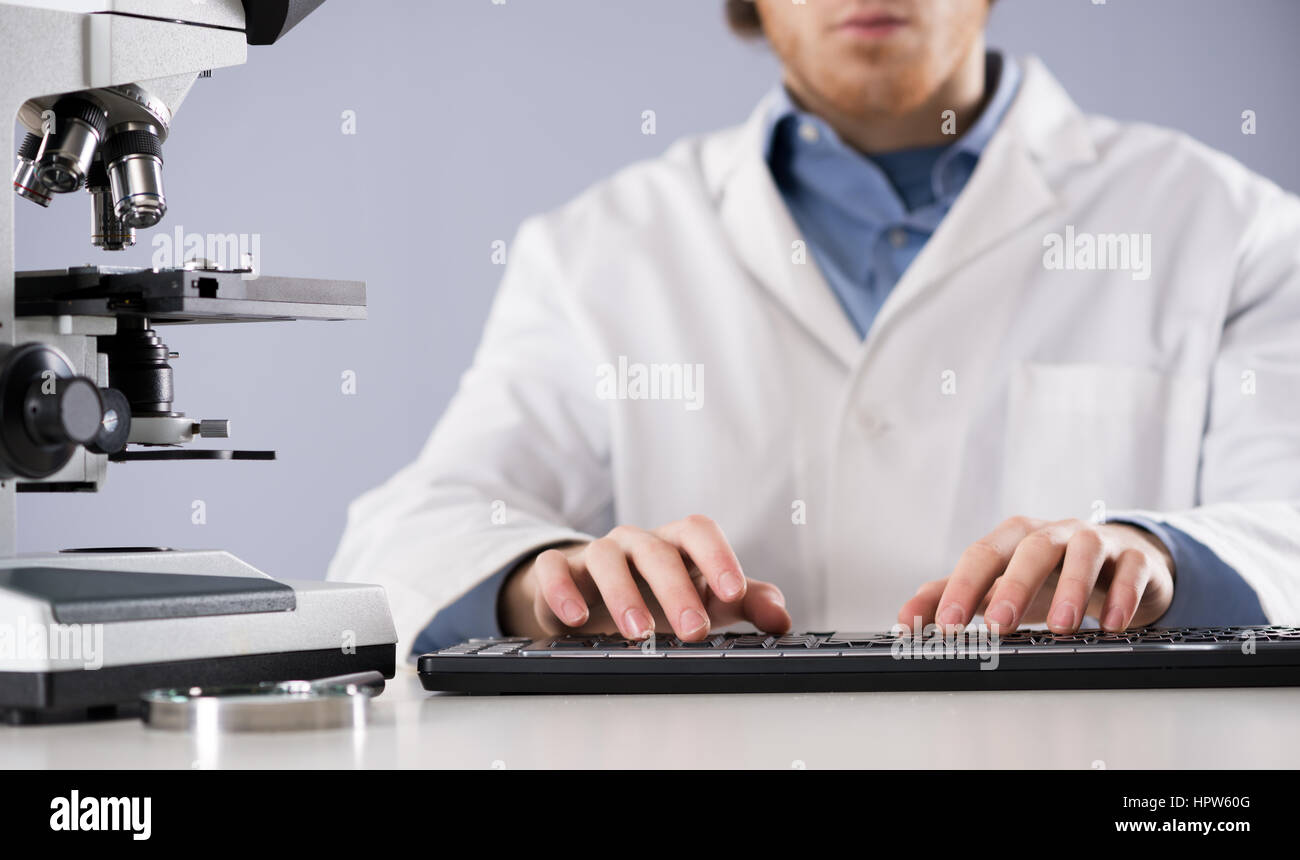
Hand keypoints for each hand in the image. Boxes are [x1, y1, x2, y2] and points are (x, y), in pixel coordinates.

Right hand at [499, 515, 791, 640]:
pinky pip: (555, 569)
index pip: (699, 532)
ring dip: (623, 594)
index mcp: (676, 544)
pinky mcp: (559, 569)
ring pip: (606, 557)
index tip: (732, 591)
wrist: (592, 595)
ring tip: (637, 633)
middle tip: (692, 631)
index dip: (718, 556)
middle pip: (657, 550)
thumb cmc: (658, 594)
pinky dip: (563, 590)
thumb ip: (748, 603)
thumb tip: (783, 618)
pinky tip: (575, 619)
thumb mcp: (705, 599)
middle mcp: (638, 542)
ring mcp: (596, 553)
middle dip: (676, 589)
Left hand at [897, 517, 1175, 633]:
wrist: (1118, 564)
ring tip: (1060, 627)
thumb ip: (950, 597)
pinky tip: (1110, 624)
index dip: (962, 588)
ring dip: (1070, 588)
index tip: (947, 625)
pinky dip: (1121, 595)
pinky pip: (1129, 570)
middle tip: (999, 626)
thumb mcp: (999, 585)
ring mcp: (1095, 542)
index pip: (982, 555)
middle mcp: (1053, 533)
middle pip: (1030, 548)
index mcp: (1013, 539)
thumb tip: (904, 619)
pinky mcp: (1133, 559)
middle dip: (1013, 585)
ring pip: (1082, 553)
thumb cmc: (1048, 576)